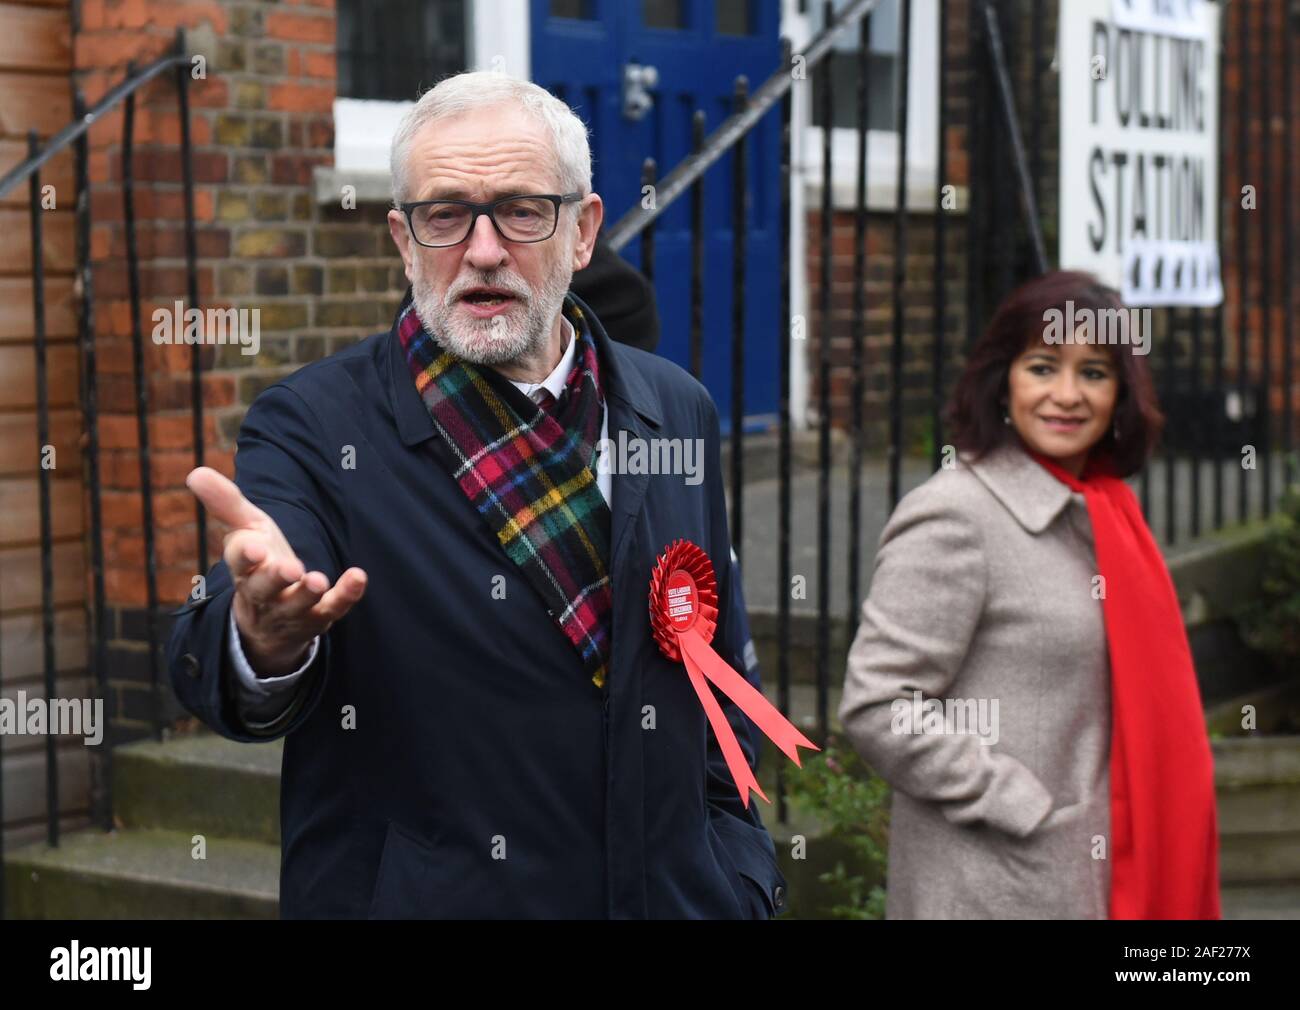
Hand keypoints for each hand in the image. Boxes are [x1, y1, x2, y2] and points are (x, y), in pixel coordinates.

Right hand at [185, 466, 367, 675]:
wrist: (269, 623)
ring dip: (306, 593)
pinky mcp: (318, 617)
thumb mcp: (245, 531)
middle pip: (264, 588)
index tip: (254, 547)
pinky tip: (358, 577)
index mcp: (243, 569)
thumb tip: (195, 473)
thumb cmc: (258, 564)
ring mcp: (291, 609)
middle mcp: (263, 593)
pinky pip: (332, 609)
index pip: (239, 562)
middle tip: (289, 568)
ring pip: (296, 605)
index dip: (245, 555)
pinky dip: (346, 596)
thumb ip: (226, 503)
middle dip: (275, 578)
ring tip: (318, 580)